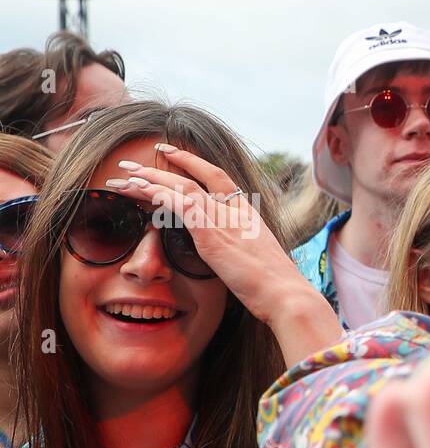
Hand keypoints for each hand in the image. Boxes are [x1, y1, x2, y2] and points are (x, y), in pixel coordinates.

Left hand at [111, 146, 306, 324]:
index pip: (218, 177)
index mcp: (249, 214)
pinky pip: (178, 205)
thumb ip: (241, 251)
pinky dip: (156, 194)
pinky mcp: (211, 234)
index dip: (192, 162)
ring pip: (182, 187)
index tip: (170, 153)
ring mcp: (224, 220)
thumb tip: (232, 257)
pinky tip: (137, 189)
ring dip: (150, 178)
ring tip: (125, 174)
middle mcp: (235, 211)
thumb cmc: (276, 287)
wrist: (285, 294)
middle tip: (134, 164)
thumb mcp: (258, 262)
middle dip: (162, 167)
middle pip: (195, 177)